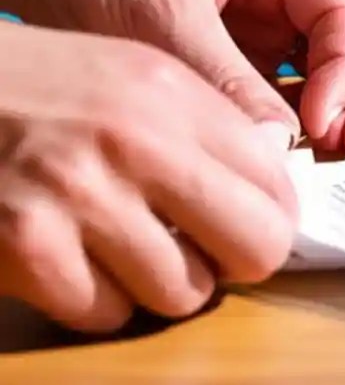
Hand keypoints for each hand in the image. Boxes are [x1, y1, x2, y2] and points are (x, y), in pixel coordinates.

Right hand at [0, 23, 296, 331]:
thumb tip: (274, 185)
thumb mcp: (125, 72)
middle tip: (203, 253)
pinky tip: (71, 261)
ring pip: (185, 292)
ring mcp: (79, 195)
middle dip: (236, 261)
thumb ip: (203, 122)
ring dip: (161, 285)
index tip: (243, 224)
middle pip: (257, 245)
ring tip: (125, 250)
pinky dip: (95, 301)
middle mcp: (136, 140)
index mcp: (170, 93)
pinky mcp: (26, 246)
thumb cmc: (28, 86)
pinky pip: (107, 312)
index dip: (268, 217)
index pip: (278, 184)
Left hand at [3, 0, 344, 154]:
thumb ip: (226, 79)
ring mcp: (267, 30)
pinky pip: (286, 101)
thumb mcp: (164, 16)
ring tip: (329, 163)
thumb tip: (281, 147)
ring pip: (333, 79)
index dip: (344, 72)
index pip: (342, 15)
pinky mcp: (241, 65)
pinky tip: (289, 163)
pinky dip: (296, 133)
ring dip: (339, 119)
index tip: (318, 123)